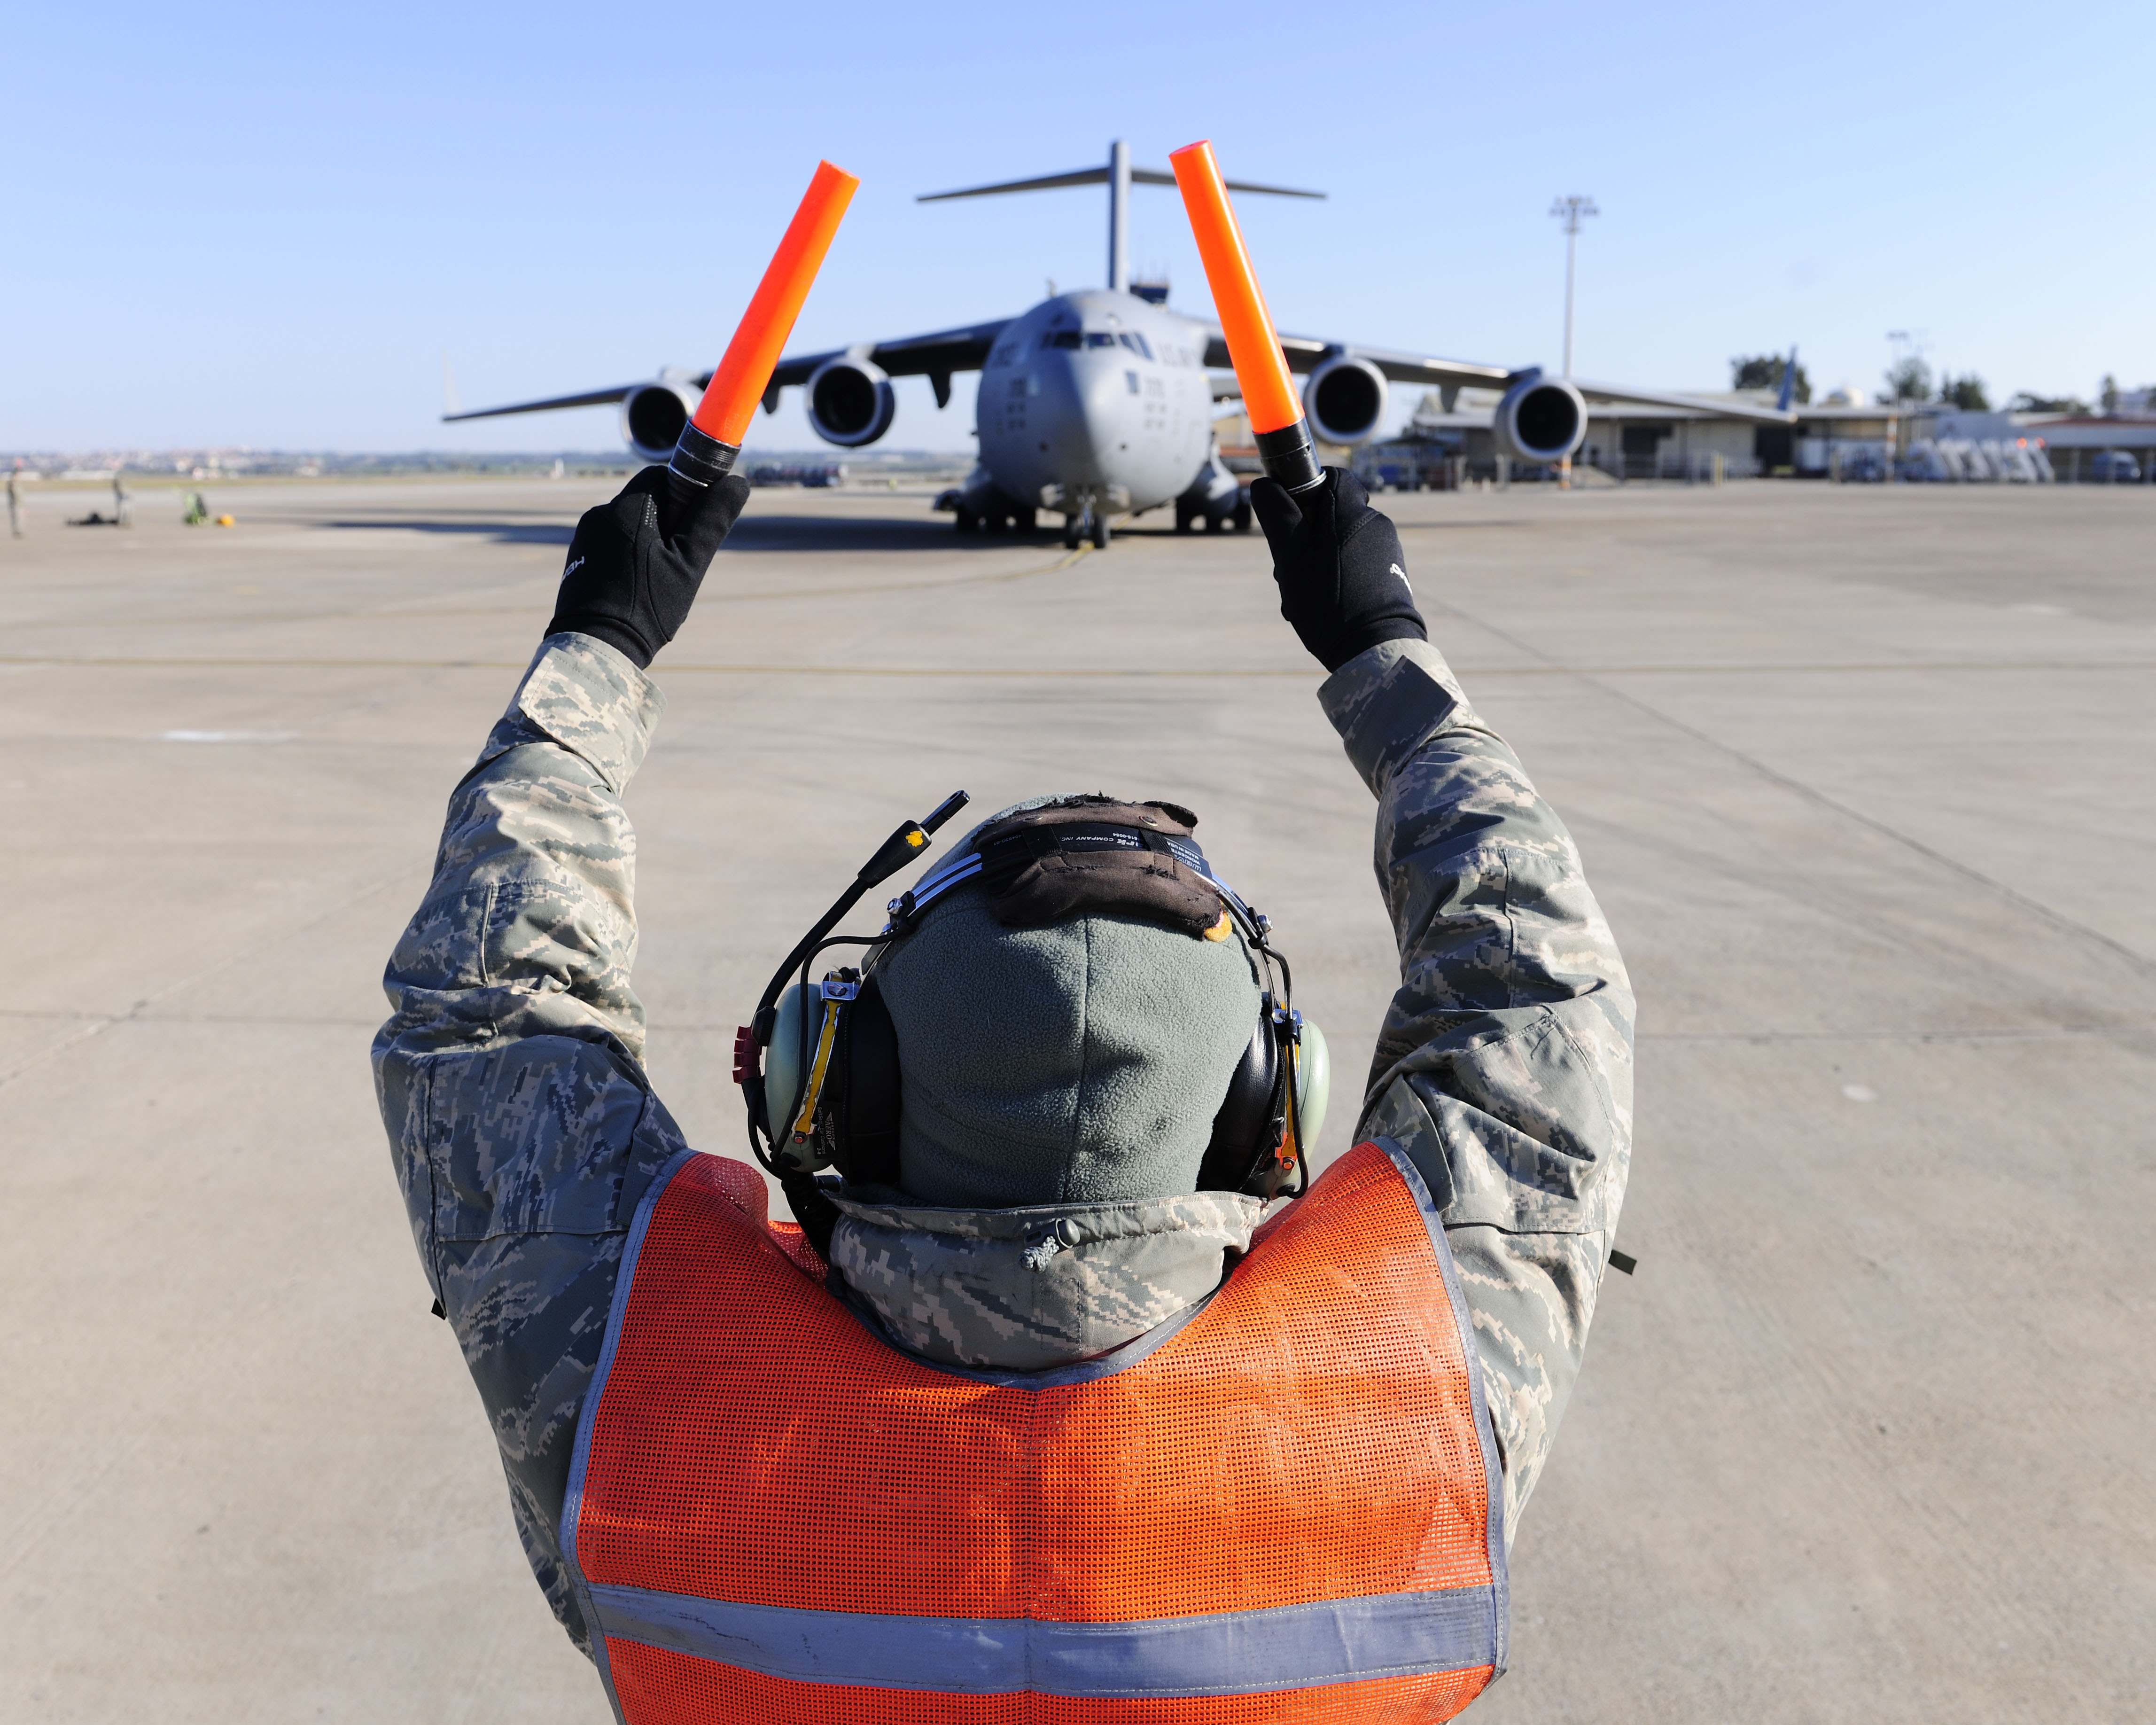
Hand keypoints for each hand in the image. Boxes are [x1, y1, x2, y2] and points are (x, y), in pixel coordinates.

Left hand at [545, 466, 750, 667]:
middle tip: (682, 560)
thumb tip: (737, 482)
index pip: (661, 476)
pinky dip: (629, 557)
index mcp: (627, 509)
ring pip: (629, 524)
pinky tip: (636, 588)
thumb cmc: (647, 606)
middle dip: (669, 523)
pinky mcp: (578, 559)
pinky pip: (612, 544)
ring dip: (649, 542)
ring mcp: (585, 538)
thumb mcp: (690, 564)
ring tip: (658, 580)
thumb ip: (712, 519)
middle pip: (646, 501)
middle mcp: (599, 515)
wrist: (596, 647)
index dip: (686, 493)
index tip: (697, 524)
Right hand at [1248, 468, 1425, 672]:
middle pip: (1332, 513)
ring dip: (1317, 560)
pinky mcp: (1391, 572)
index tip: (1290, 515)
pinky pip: (1356, 561)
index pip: (1332, 477)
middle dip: (1306, 534)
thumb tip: (1264, 484)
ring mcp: (1387, 549)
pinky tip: (1324, 604)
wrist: (1373, 651)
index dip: (1307, 489)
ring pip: (1341, 540)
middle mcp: (1376, 525)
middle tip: (1289, 568)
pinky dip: (1337, 575)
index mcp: (1352, 514)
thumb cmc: (1329, 605)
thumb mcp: (1292, 561)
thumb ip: (1278, 518)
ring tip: (1303, 594)